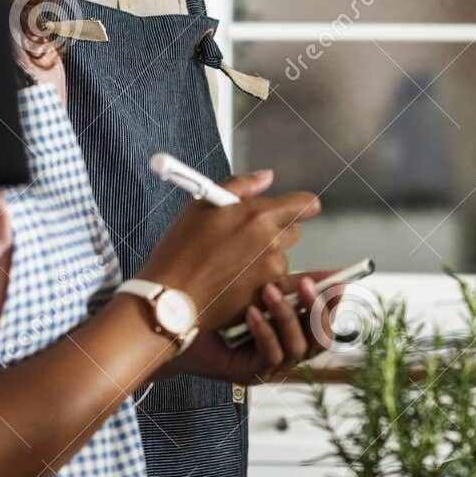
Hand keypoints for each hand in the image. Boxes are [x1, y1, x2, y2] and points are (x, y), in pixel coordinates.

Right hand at [136, 170, 320, 331]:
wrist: (169, 299)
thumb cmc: (179, 252)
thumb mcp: (202, 206)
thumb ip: (240, 186)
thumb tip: (266, 176)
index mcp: (259, 216)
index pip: (307, 204)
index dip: (299, 205)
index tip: (288, 209)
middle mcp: (272, 244)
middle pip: (295, 232)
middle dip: (277, 231)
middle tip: (246, 237)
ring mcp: (272, 273)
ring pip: (282, 260)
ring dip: (267, 259)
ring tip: (232, 264)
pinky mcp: (267, 297)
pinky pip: (276, 286)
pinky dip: (262, 284)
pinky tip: (236, 283)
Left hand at [166, 272, 340, 382]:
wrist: (172, 327)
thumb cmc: (210, 306)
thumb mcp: (254, 286)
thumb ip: (286, 278)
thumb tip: (317, 256)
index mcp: (289, 331)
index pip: (324, 323)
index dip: (334, 305)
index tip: (338, 281)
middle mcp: (284, 351)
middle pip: (321, 340)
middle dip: (317, 310)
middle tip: (306, 284)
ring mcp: (269, 367)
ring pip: (298, 348)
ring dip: (286, 316)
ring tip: (268, 291)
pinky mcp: (250, 375)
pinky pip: (271, 356)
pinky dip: (264, 332)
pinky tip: (251, 313)